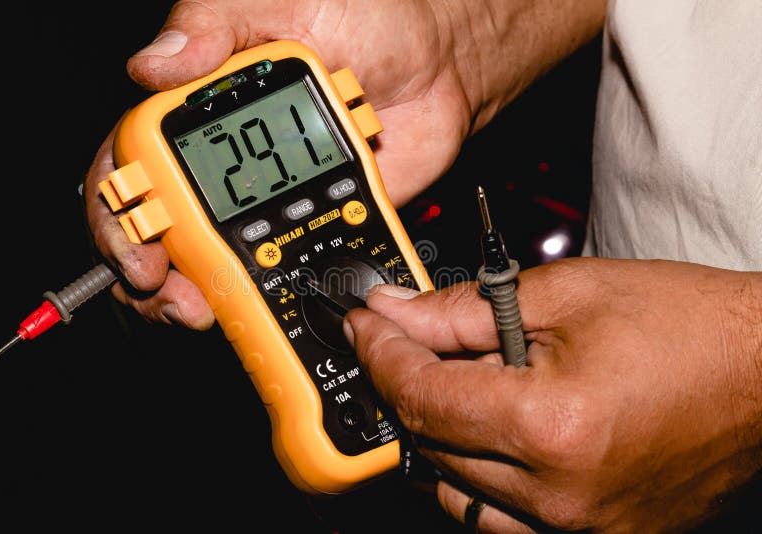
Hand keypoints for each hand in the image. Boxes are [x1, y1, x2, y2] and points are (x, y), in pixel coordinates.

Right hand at [83, 0, 476, 326]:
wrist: (439, 68)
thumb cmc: (366, 23)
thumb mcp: (282, 3)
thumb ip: (214, 26)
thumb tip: (152, 66)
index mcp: (201, 109)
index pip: (134, 166)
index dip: (119, 213)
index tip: (138, 246)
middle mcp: (224, 160)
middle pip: (160, 229)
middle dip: (148, 274)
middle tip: (171, 296)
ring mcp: (265, 199)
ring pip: (208, 261)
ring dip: (196, 294)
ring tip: (206, 311)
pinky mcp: (307, 223)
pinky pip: (276, 267)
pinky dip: (258, 295)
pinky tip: (258, 306)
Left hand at [343, 258, 761, 531]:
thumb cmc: (687, 325)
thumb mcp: (565, 294)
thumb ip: (464, 310)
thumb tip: (397, 311)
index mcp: (552, 427)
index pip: (423, 398)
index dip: (381, 355)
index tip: (366, 327)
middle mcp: (563, 495)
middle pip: (433, 447)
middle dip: (407, 388)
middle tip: (407, 343)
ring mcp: (583, 528)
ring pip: (459, 495)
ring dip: (440, 439)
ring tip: (460, 387)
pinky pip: (507, 520)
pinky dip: (483, 477)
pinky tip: (496, 432)